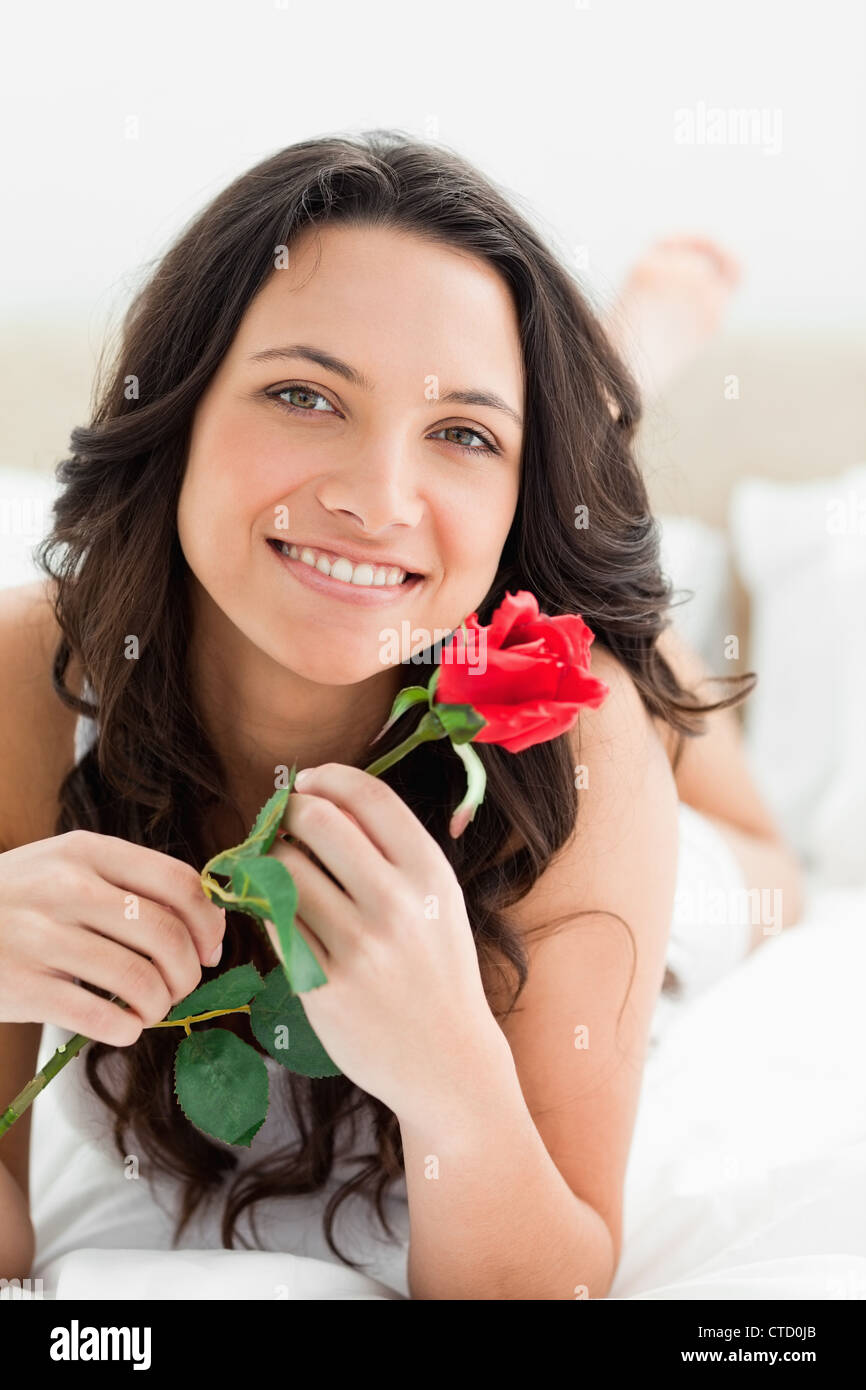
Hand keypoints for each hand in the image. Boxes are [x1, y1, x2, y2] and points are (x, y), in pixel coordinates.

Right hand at [0, 830, 225, 1044]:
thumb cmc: (16, 899)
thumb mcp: (65, 866)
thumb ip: (126, 883)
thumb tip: (203, 924)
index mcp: (86, 850)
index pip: (177, 881)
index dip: (208, 921)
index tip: (210, 948)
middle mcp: (66, 887)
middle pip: (167, 935)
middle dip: (189, 972)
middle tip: (181, 987)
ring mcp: (41, 937)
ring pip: (140, 980)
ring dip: (160, 1004)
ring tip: (150, 1008)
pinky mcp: (22, 987)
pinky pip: (102, 1017)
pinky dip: (127, 1030)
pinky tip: (122, 1026)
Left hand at [265, 763, 506, 1122]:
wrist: (448, 1061)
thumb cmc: (436, 968)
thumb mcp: (439, 900)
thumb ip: (393, 849)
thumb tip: (325, 794)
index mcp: (429, 874)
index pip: (366, 796)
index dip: (326, 777)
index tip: (308, 783)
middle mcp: (396, 904)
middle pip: (316, 820)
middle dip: (287, 811)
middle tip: (281, 821)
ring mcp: (357, 947)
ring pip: (284, 869)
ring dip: (269, 858)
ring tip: (275, 866)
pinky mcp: (322, 985)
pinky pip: (274, 923)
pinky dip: (266, 906)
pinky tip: (277, 907)